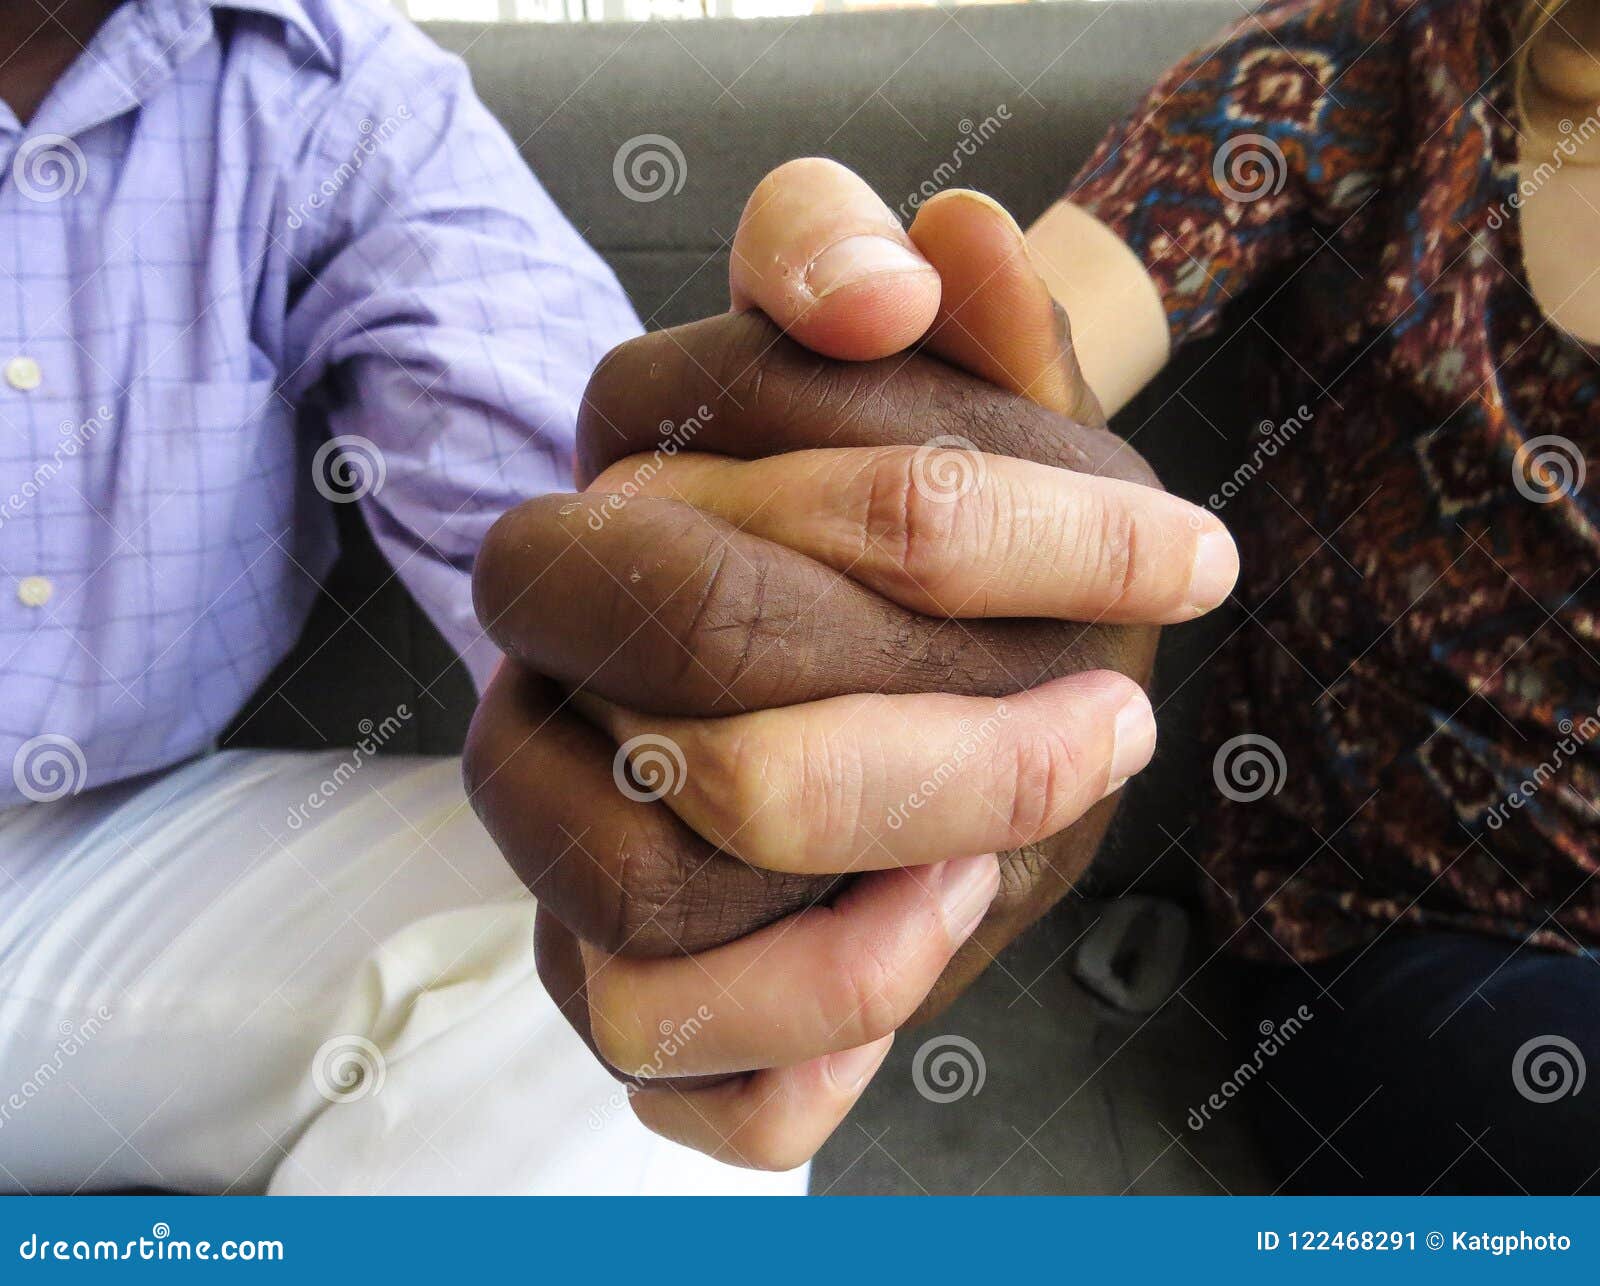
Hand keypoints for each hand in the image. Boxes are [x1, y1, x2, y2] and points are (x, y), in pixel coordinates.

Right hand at [466, 161, 1235, 1165]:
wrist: (856, 657)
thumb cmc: (888, 529)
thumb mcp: (900, 371)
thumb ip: (863, 260)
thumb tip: (938, 249)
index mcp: (594, 521)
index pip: (764, 530)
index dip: (999, 533)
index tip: (1189, 552)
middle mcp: (540, 691)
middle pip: (721, 748)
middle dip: (964, 750)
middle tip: (1120, 718)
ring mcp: (560, 852)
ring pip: (662, 917)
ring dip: (884, 898)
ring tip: (1012, 848)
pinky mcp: (609, 988)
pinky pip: (672, 1064)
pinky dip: (817, 1032)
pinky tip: (924, 941)